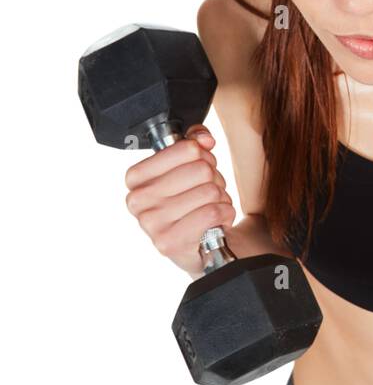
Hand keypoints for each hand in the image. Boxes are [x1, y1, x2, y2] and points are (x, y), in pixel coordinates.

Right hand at [124, 124, 235, 275]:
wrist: (199, 246)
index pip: (186, 148)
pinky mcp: (168, 243)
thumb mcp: (189, 167)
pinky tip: (216, 220)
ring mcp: (150, 223)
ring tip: (210, 207)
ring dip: (220, 198)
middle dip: (214, 179)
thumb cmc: (191, 203)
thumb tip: (204, 138)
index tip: (200, 165)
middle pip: (201, 169)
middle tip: (208, 191)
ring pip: (209, 191)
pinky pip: (213, 213)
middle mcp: (137, 200)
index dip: (202, 155)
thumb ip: (194, 142)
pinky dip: (225, 214)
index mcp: (136, 177)